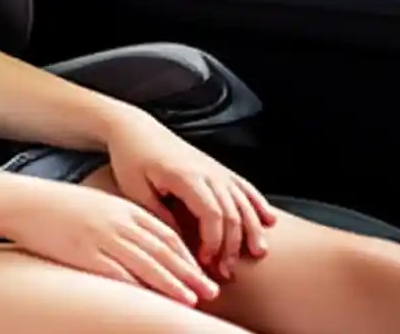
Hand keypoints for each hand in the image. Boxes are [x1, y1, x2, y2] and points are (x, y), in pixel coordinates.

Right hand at [4, 177, 220, 306]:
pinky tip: (152, 299)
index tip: (203, 270)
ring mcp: (102, 238)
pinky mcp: (85, 253)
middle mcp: (118, 222)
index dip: (188, 255)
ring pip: (147, 263)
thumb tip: (144, 242)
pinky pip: (118, 273)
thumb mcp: (97, 206)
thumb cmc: (59, 206)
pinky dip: (139, 287)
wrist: (23, 202)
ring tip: (193, 298)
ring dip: (173, 282)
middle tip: (212, 290)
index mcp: (124, 208)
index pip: (167, 234)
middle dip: (190, 272)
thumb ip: (122, 221)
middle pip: (164, 250)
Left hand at [105, 112, 278, 280]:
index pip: (211, 213)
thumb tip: (181, 241)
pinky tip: (269, 220)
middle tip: (227, 270)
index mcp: (184, 176)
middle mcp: (206, 170)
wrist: (134, 129)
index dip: (213, 241)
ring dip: (252, 228)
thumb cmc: (130, 159)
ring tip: (259, 252)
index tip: (205, 261)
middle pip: (231, 211)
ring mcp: (214, 167)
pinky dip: (258, 203)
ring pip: (243, 200)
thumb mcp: (134, 189)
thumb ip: (158, 215)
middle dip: (233, 244)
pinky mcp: (216, 167)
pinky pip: (244, 186)